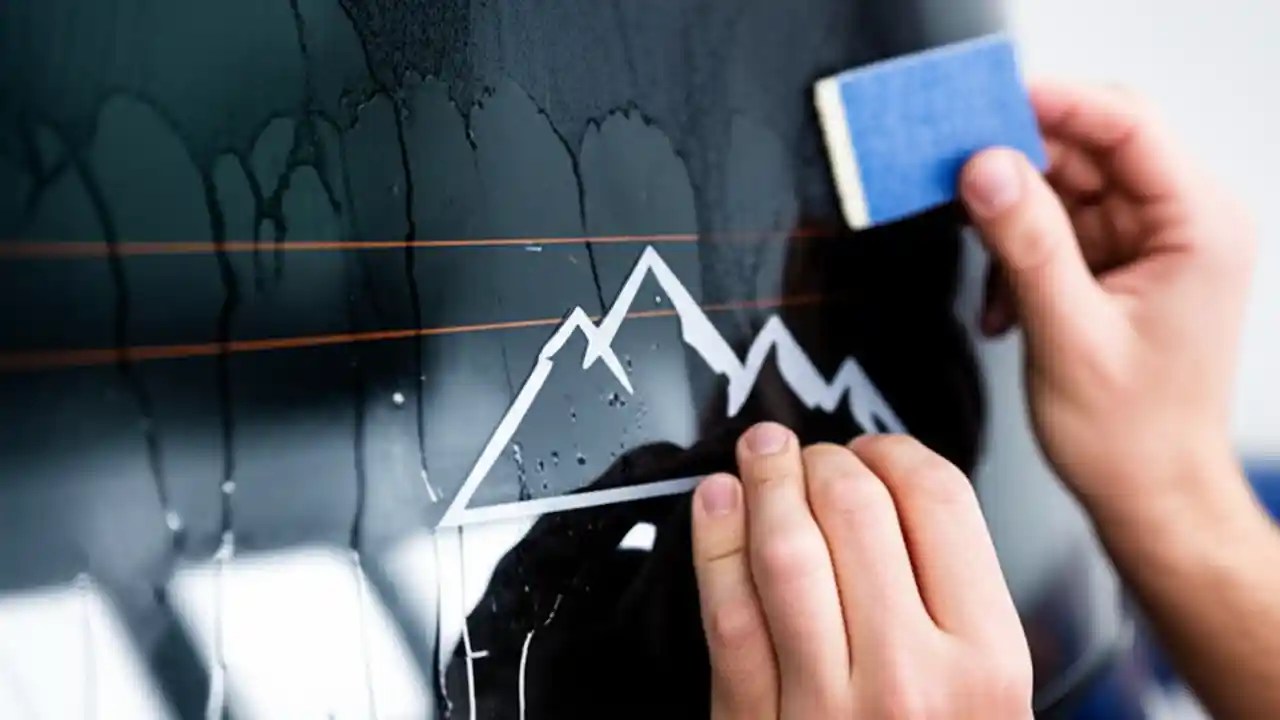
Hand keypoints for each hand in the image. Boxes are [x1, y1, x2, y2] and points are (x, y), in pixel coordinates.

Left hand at [691, 423, 1031, 718]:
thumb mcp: (987, 697)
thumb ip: (958, 607)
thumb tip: (901, 501)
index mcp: (988, 661)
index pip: (939, 502)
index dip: (895, 452)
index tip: (873, 449)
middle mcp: (912, 678)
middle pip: (856, 510)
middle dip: (823, 458)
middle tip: (807, 451)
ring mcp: (827, 705)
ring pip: (787, 551)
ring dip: (764, 484)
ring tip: (759, 456)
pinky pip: (728, 614)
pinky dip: (714, 547)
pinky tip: (714, 508)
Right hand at [959, 81, 1258, 533]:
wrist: (1149, 492)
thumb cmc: (1132, 435)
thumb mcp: (1069, 335)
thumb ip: (1026, 245)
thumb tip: (984, 168)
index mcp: (1199, 227)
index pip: (1126, 125)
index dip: (1052, 102)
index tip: (982, 100)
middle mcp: (1184, 222)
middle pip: (1089, 147)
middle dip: (1015, 159)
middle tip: (948, 168)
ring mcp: (1151, 241)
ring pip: (1065, 184)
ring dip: (1010, 218)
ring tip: (981, 263)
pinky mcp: (1120, 262)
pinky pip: (1056, 224)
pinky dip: (1016, 250)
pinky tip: (1002, 300)